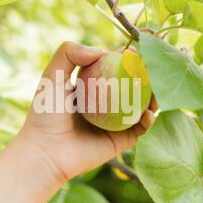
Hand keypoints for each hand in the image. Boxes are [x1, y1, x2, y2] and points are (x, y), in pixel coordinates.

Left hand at [21, 41, 155, 184]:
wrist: (45, 152)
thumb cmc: (45, 114)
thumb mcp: (52, 76)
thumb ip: (68, 53)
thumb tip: (102, 50)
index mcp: (91, 87)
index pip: (114, 67)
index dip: (127, 58)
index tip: (137, 50)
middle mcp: (105, 103)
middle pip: (133, 86)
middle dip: (147, 76)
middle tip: (154, 69)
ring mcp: (115, 123)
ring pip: (141, 106)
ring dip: (154, 97)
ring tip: (157, 91)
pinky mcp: (120, 141)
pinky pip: (140, 129)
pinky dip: (149, 120)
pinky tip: (149, 113)